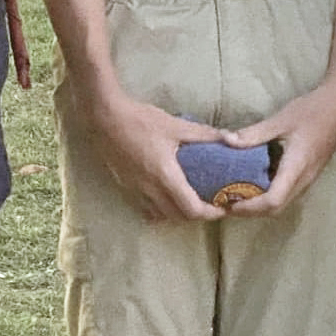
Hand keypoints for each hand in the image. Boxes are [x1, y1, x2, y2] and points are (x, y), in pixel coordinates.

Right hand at [79, 87, 228, 221]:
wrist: (104, 119)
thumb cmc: (141, 120)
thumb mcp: (176, 125)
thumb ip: (205, 134)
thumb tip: (231, 138)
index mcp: (165, 177)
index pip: (191, 210)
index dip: (210, 213)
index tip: (223, 207)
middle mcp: (150, 190)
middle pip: (179, 217)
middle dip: (198, 215)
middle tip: (211, 203)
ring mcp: (135, 191)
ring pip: (161, 215)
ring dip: (179, 214)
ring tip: (191, 200)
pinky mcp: (125, 187)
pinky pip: (146, 208)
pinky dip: (160, 210)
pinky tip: (165, 197)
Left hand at [221, 77, 335, 215]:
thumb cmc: (313, 111)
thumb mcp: (280, 120)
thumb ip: (254, 134)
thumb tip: (226, 141)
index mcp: (296, 168)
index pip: (273, 201)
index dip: (249, 207)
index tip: (229, 203)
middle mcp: (303, 180)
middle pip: (275, 209)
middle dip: (250, 211)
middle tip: (227, 201)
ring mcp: (307, 179)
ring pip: (281, 203)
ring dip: (259, 204)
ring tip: (236, 194)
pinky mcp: (307, 174)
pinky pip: (286, 192)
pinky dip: (268, 194)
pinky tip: (254, 181)